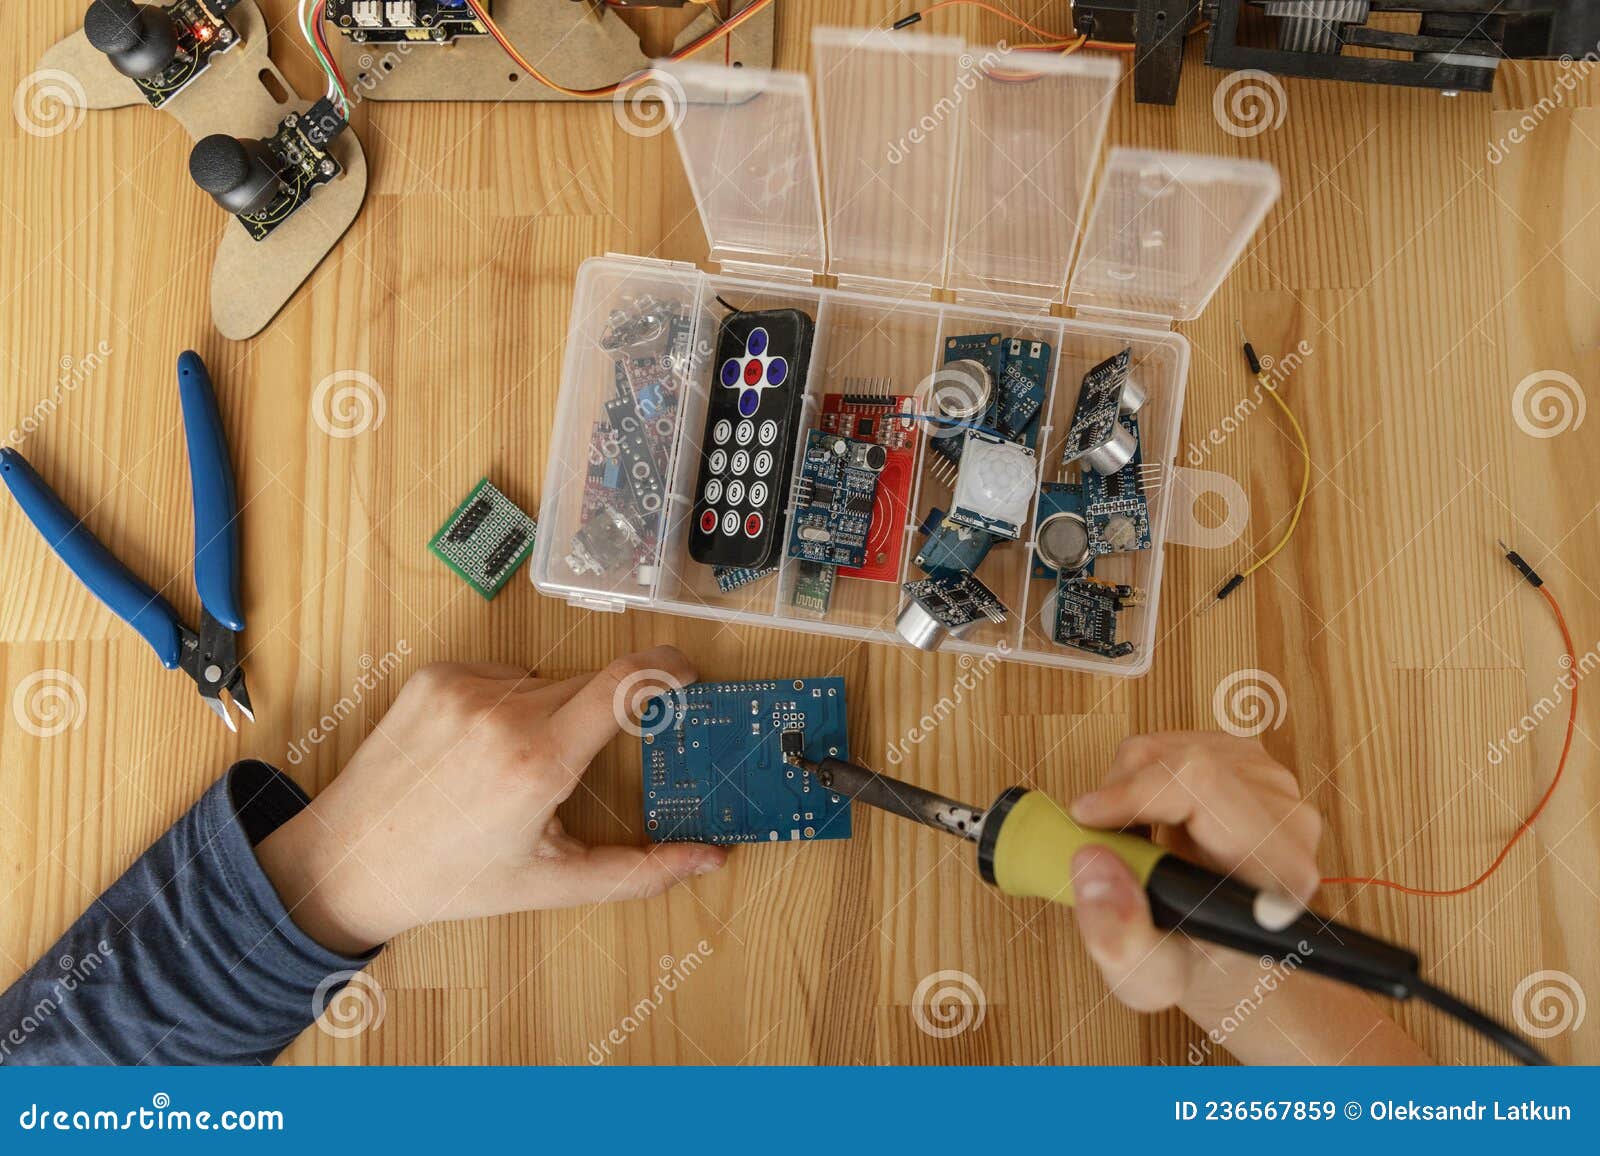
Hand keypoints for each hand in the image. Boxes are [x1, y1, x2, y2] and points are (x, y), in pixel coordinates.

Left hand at [255, 647, 726, 954]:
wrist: (349, 861)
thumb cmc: (452, 879)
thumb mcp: (553, 883)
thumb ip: (641, 872)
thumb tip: (710, 860)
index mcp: (539, 763)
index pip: (625, 683)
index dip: (667, 669)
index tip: (686, 674)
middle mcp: (503, 713)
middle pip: (588, 686)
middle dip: (596, 719)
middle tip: (567, 770)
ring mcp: (464, 688)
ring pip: (544, 681)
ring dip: (547, 713)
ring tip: (506, 769)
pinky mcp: (435, 675)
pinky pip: (501, 674)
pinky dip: (505, 702)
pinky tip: (476, 748)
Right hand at [1067, 733, 1320, 1013]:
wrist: (1219, 948)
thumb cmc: (1192, 962)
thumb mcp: (1148, 978)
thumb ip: (1118, 937)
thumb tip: (1092, 862)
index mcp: (1281, 873)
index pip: (1203, 787)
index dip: (1135, 794)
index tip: (1086, 822)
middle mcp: (1291, 821)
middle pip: (1183, 762)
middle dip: (1120, 794)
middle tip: (1099, 840)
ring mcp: (1274, 784)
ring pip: (1170, 747)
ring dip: (1125, 786)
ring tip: (1130, 839)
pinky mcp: (1250, 761)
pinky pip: (1171, 742)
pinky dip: (1138, 775)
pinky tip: (1148, 819)